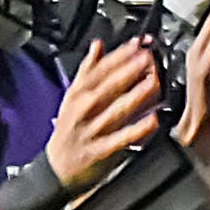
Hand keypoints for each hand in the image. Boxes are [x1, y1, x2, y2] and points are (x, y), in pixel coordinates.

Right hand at [44, 38, 161, 192]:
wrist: (57, 165)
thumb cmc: (70, 128)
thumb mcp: (72, 96)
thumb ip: (87, 70)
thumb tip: (97, 45)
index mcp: (77, 94)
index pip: (98, 70)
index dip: (118, 56)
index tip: (136, 44)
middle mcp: (83, 110)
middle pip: (107, 87)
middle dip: (127, 71)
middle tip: (146, 57)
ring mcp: (92, 130)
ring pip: (115, 110)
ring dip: (134, 95)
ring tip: (152, 82)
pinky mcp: (101, 149)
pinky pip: (120, 138)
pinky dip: (136, 129)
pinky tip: (151, 120)